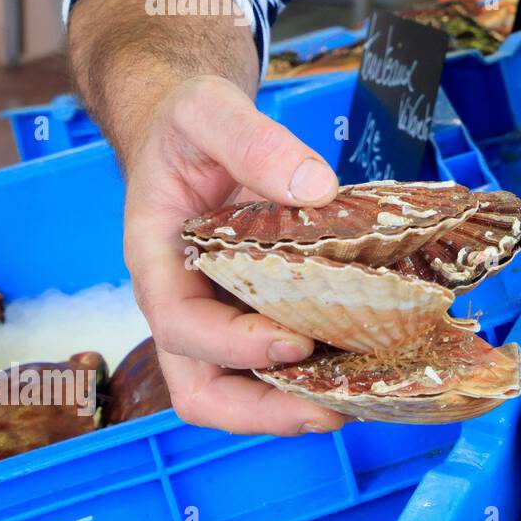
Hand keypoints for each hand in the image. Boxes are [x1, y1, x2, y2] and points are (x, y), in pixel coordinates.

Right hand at [122, 75, 347, 434]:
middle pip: (201, 386)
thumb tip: (316, 189)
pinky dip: (310, 372)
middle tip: (330, 409)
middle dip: (261, 410)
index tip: (297, 341)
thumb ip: (253, 141)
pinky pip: (272, 358)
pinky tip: (362, 366)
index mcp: (157, 259)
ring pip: (237, 387)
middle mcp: (182, 300)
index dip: (235, 345)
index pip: (181, 326)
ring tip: (354, 403)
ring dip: (289, 405)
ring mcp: (216, 312)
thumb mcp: (210, 111)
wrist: (188, 128)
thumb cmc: (187, 123)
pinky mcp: (251, 310)